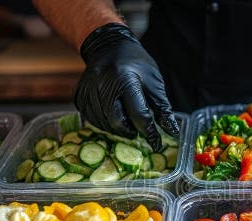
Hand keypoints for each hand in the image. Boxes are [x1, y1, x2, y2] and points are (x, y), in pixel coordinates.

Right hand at [75, 23, 178, 150]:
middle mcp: (103, 83)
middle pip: (116, 121)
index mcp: (126, 78)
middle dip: (130, 131)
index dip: (149, 132)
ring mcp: (88, 89)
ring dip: (117, 128)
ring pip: (103, 123)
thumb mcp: (154, 82)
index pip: (138, 114)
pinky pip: (91, 118)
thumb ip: (162, 108)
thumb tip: (172, 132)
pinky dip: (104, 123)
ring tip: (126, 121)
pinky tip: (112, 115)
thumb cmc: (136, 64)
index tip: (157, 144)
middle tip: (138, 131)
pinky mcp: (79, 95)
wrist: (108, 45)